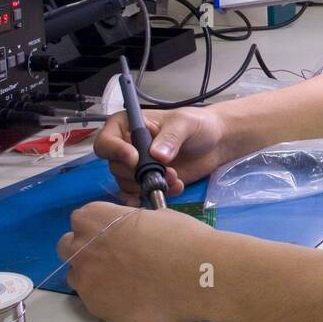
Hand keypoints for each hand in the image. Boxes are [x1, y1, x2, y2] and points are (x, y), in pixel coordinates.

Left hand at [59, 201, 223, 321]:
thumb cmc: (184, 239)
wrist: (199, 276)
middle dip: (86, 249)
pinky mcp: (96, 307)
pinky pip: (93, 299)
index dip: (99, 225)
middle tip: (115, 255)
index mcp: (96, 219)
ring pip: (77, 275)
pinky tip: (133, 295)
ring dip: (94, 274)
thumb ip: (131, 224)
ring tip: (125, 279)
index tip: (116, 233)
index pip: (81, 218)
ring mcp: (87, 280)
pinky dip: (108, 297)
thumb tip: (131, 232)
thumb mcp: (156, 217)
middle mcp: (82, 248)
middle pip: (68, 246)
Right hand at [94, 106, 228, 201]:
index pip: (106, 141)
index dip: (116, 151)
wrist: (216, 143)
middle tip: (167, 171)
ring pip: (127, 183)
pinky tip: (163, 197)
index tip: (135, 159)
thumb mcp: (186, 123)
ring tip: (176, 179)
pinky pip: (137, 195)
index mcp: (127, 126)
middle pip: (115, 167)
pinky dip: (149, 197)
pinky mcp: (147, 182)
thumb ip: (171, 137)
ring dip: (150, 185)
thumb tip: (157, 155)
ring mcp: (136, 167)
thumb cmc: (198, 125)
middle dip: (140, 173)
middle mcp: (126, 147)